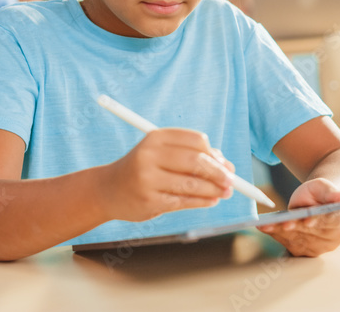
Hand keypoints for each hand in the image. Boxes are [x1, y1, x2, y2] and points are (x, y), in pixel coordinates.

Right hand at [101, 129, 234, 222]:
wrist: (108, 190)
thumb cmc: (143, 169)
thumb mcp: (162, 154)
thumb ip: (192, 156)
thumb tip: (228, 167)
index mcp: (156, 138)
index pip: (195, 140)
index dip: (214, 153)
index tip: (225, 164)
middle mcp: (150, 155)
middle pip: (195, 161)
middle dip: (218, 173)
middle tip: (231, 182)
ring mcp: (148, 179)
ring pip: (191, 184)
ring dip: (213, 190)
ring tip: (224, 193)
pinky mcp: (149, 200)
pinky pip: (183, 201)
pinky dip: (201, 202)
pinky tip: (210, 201)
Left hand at [258, 178, 339, 256]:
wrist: (319, 202)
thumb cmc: (321, 193)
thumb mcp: (324, 186)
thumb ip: (332, 192)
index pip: (334, 221)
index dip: (320, 221)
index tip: (307, 220)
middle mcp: (337, 236)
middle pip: (314, 232)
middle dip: (296, 227)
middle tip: (281, 223)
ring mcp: (324, 246)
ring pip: (301, 240)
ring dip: (282, 233)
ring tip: (266, 225)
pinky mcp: (309, 251)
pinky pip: (292, 245)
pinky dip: (278, 236)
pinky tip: (267, 228)